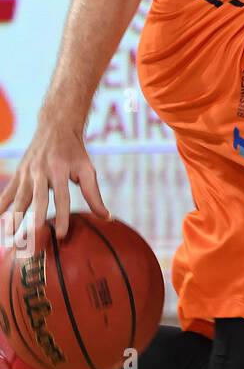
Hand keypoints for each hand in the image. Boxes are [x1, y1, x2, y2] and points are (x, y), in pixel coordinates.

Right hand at [0, 115, 110, 242]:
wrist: (56, 127)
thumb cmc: (75, 153)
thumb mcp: (87, 170)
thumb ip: (94, 195)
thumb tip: (107, 218)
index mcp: (60, 170)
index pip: (61, 198)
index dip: (61, 216)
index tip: (61, 235)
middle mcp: (41, 172)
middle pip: (37, 200)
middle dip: (33, 220)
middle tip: (30, 240)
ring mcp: (27, 173)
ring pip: (19, 198)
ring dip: (14, 218)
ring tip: (9, 238)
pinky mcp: (18, 174)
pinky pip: (7, 193)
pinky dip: (1, 206)